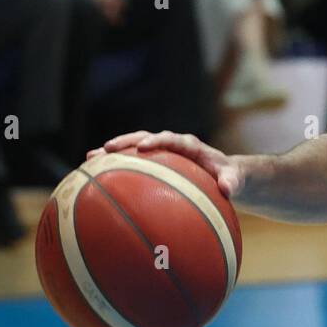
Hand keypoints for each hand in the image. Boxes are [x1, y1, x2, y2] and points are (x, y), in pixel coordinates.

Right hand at [87, 130, 245, 198]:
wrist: (225, 174)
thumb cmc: (230, 176)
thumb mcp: (236, 178)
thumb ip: (233, 181)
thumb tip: (228, 189)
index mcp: (191, 146)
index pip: (172, 139)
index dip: (158, 140)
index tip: (143, 147)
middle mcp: (173, 145)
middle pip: (145, 137)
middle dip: (126, 141)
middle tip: (106, 149)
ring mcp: (161, 154)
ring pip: (133, 148)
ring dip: (113, 152)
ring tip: (89, 159)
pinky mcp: (155, 164)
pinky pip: (133, 165)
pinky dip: (116, 169)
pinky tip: (95, 181)